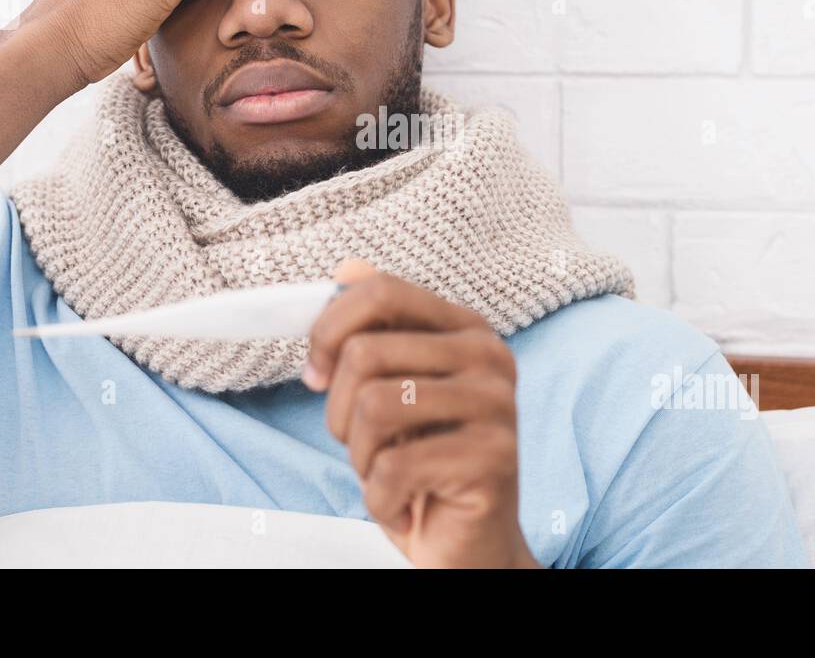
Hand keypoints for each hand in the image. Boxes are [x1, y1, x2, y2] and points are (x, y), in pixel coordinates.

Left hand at [305, 259, 541, 568]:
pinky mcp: (494, 458)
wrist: (470, 546)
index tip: (317, 374)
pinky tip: (406, 505)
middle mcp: (489, 356)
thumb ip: (373, 329)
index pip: (380, 291)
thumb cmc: (423, 464)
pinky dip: (381, 499)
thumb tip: (344, 268)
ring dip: (362, 456)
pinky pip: (393, 467)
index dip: (328, 329)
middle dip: (340, 412)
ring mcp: (498, 406)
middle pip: (365, 352)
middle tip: (365, 445)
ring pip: (374, 407)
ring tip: (388, 474)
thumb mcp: (390, 389)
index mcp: (465, 328)